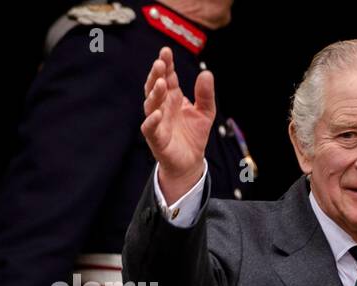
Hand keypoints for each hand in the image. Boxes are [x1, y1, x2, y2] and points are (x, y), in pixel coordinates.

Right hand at [140, 46, 213, 203]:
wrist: (190, 162)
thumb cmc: (194, 135)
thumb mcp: (206, 113)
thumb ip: (205, 95)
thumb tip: (206, 73)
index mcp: (173, 98)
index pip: (168, 77)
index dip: (167, 65)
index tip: (166, 51)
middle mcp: (162, 106)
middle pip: (155, 87)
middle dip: (156, 74)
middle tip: (160, 63)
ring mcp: (157, 121)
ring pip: (151, 104)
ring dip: (155, 93)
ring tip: (161, 83)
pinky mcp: (156, 138)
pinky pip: (150, 128)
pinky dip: (152, 120)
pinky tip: (157, 113)